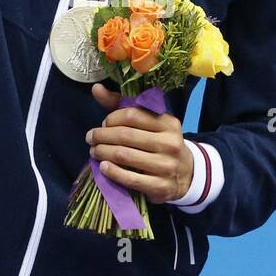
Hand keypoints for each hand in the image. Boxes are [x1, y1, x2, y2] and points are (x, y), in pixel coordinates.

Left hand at [85, 82, 193, 203]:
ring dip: (103, 152)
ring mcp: (167, 166)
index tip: (103, 124)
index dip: (112, 118)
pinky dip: (113, 172)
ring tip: (94, 151)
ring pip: (125, 155)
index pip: (131, 115)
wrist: (186, 174)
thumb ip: (121, 104)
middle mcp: (170, 143)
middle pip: (125, 135)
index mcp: (168, 123)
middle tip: (90, 138)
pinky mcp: (161, 187)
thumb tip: (96, 88)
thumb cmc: (159, 141)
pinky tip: (103, 167)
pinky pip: (131, 178)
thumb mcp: (147, 121)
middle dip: (102, 136)